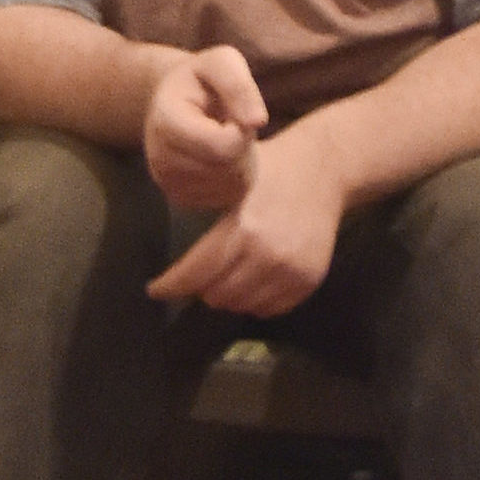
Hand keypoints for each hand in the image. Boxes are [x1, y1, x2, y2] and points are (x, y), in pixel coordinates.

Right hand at [141, 44, 266, 214]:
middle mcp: (159, 158)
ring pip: (228, 186)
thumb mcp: (221, 62)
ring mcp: (167, 182)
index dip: (240, 131)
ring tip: (223, 139)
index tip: (234, 114)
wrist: (175, 100)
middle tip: (229, 125)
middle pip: (226, 168)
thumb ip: (238, 85)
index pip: (221, 146)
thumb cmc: (202, 79)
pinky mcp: (179, 199)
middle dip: (240, 147)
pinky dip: (231, 180)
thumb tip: (257, 122)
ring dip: (238, 164)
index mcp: (166, 121)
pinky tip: (219, 158)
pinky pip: (223, 199)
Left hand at [148, 126, 345, 317]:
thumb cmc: (269, 170)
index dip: (172, 285)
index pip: (197, 272)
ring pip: (243, 306)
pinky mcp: (310, 280)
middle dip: (200, 288)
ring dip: (227, 296)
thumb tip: (178, 255)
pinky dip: (254, 301)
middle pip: (217, 294)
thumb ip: (207, 221)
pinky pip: (271, 308)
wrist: (324, 172)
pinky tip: (249, 281)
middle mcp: (268, 256)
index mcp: (243, 229)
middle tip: (195, 276)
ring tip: (222, 278)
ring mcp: (291, 271)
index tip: (155, 290)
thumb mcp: (230, 185)